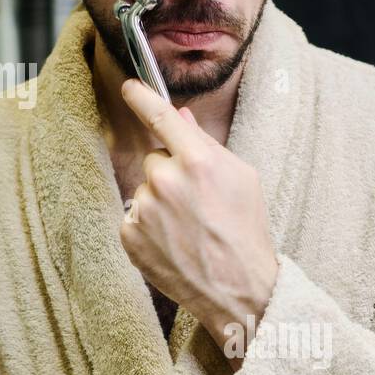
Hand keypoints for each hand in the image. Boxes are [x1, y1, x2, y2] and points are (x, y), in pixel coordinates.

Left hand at [120, 79, 278, 365]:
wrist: (237, 288)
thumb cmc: (245, 230)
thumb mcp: (242, 177)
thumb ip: (206, 144)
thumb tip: (181, 118)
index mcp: (197, 161)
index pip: (159, 116)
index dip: (141, 96)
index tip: (129, 86)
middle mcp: (165, 181)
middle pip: (154, 158)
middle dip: (170, 172)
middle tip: (196, 200)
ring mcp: (144, 210)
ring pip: (143, 188)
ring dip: (159, 200)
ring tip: (187, 226)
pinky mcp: (129, 235)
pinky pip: (133, 215)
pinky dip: (148, 225)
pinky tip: (173, 241)